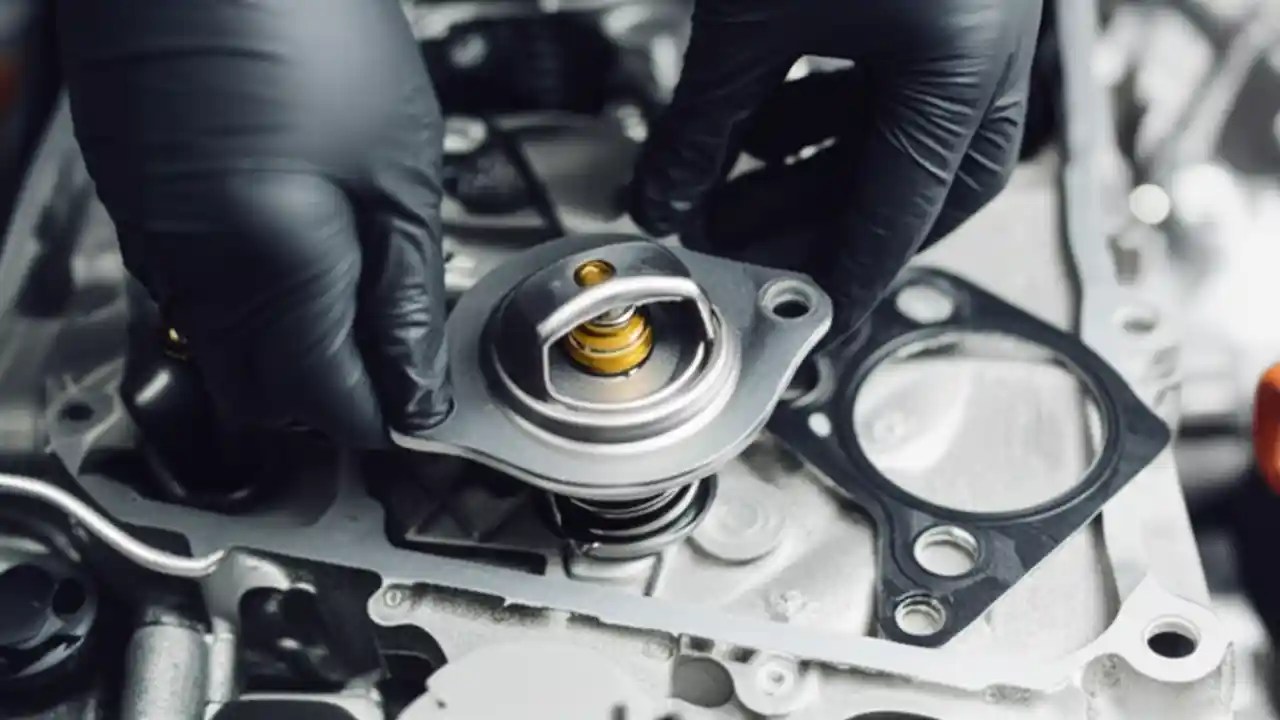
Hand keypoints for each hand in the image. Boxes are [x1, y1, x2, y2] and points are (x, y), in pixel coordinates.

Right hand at [57, 0, 450, 445]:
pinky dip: (242, 307)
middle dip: (329, 400)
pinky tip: (287, 260)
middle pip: (264, 399)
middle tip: (388, 365)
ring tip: (346, 303)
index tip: (417, 411)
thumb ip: (405, 296)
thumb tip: (418, 386)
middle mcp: (196, 273)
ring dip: (285, 355)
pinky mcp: (134, 204)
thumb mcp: (399, 173)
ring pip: (220, 352)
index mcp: (274, 274)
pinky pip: (187, 298)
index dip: (380, 418)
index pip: (328, 405)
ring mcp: (154, 240)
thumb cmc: (305, 26)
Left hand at [630, 0, 1043, 328]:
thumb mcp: (748, 19)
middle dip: (819, 225)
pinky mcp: (950, 5)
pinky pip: (901, 85)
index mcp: (957, 76)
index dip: (834, 278)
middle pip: (913, 191)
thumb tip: (665, 195)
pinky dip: (829, 112)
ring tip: (734, 190)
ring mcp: (980, 30)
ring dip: (817, 171)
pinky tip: (766, 118)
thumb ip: (702, 122)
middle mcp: (990, 59)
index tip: (799, 314)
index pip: (892, 222)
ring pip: (906, 140)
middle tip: (739, 247)